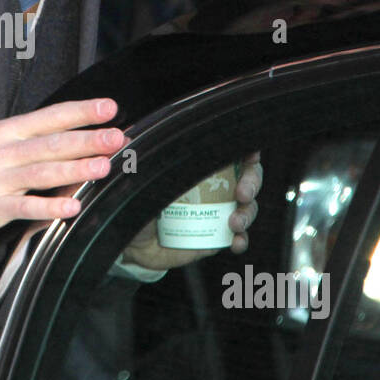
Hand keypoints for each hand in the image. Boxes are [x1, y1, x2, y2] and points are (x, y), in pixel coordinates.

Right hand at [0, 98, 125, 244]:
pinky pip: (24, 206)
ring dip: (75, 169)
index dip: (80, 112)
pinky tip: (70, 207)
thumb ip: (9, 131)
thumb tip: (35, 127)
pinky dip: (48, 206)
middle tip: (117, 137)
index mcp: (5, 132)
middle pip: (52, 143)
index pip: (49, 117)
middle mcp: (5, 152)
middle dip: (87, 139)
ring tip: (103, 167)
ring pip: (43, 172)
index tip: (108, 108)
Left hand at [119, 152, 262, 271]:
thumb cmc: (135, 202)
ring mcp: (217, 212)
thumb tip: (127, 137)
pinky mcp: (215, 237)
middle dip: (252, 182)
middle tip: (243, 193)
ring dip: (247, 213)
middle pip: (248, 178)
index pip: (229, 153)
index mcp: (199, 166)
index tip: (250, 155)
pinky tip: (235, 241)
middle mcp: (213, 187)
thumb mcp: (136, 178)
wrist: (132, 242)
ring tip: (234, 222)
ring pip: (247, 207)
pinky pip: (237, 237)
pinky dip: (241, 239)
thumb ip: (135, 158)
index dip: (246, 151)